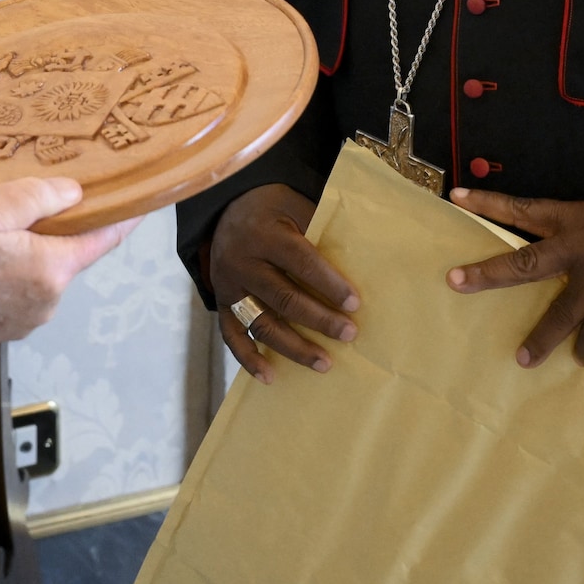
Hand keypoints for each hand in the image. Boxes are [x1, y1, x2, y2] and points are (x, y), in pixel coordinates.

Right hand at [0, 179, 135, 345]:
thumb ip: (40, 197)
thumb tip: (74, 194)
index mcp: (50, 273)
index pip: (103, 241)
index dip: (121, 217)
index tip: (137, 201)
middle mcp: (42, 306)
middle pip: (65, 255)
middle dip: (53, 228)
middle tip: (21, 197)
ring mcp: (17, 323)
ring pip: (36, 274)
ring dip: (24, 250)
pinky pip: (13, 292)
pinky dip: (4, 271)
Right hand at [205, 184, 359, 381]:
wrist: (226, 208)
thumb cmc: (274, 210)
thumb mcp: (295, 206)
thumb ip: (317, 232)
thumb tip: (361, 263)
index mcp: (264, 234)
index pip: (300, 262)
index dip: (328, 283)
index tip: (355, 303)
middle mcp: (242, 261)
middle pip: (283, 297)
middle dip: (319, 319)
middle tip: (349, 334)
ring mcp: (228, 286)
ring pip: (261, 323)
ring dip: (293, 347)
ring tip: (324, 364)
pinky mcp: (222, 303)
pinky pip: (232, 335)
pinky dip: (248, 358)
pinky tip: (270, 377)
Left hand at [447, 190, 583, 366]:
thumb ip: (577, 236)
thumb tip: (544, 260)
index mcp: (578, 221)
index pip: (525, 209)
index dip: (490, 203)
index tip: (455, 197)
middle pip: (525, 265)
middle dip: (487, 275)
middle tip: (456, 283)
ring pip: (561, 318)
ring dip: (541, 341)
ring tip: (523, 358)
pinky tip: (583, 356)